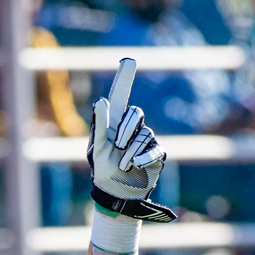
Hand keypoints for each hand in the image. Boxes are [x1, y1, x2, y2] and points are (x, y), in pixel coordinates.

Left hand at [86, 59, 175, 222]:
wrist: (117, 194)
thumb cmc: (103, 170)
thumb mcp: (97, 149)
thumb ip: (99, 126)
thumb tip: (102, 100)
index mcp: (114, 123)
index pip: (121, 95)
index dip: (124, 77)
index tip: (128, 60)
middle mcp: (132, 128)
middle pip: (136, 113)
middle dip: (124, 130)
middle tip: (116, 147)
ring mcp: (146, 140)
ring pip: (145, 133)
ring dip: (130, 151)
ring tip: (121, 165)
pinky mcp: (157, 153)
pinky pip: (154, 149)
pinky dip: (142, 158)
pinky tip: (133, 166)